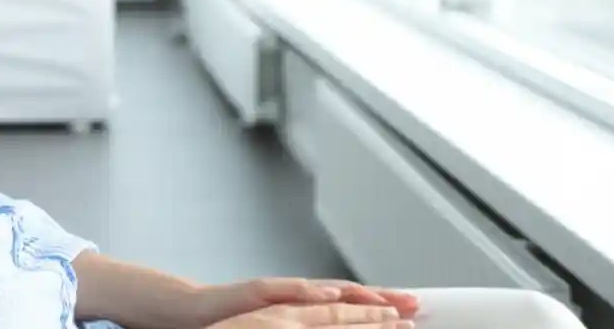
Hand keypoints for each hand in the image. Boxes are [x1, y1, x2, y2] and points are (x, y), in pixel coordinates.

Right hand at [205, 303, 412, 327]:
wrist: (199, 313)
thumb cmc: (239, 326)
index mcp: (307, 308)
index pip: (352, 308)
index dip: (382, 311)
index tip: (412, 315)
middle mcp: (299, 296)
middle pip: (348, 296)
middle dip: (383, 301)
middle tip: (414, 304)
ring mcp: (281, 291)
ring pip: (324, 290)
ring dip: (355, 295)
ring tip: (383, 301)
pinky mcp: (259, 290)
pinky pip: (288, 290)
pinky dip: (311, 291)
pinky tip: (330, 294)